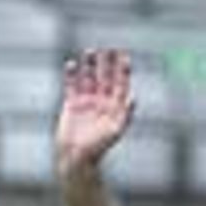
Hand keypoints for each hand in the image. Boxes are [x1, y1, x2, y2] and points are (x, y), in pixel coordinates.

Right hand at [56, 49, 133, 175]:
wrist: (76, 157)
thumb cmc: (98, 148)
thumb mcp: (115, 131)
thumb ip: (125, 114)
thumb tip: (133, 97)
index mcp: (115, 108)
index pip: (121, 84)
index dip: (122, 70)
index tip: (123, 55)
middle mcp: (102, 102)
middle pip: (106, 77)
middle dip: (107, 63)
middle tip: (107, 48)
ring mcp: (87, 102)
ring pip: (89, 78)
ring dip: (90, 65)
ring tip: (90, 50)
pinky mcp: (72, 104)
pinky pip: (72, 85)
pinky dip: (72, 74)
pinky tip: (72, 64)